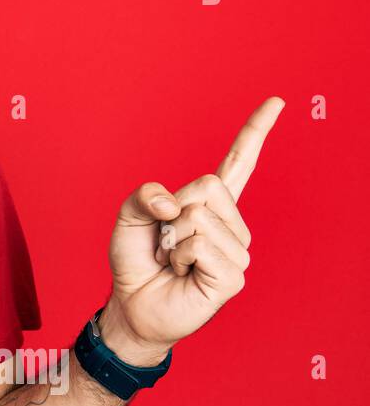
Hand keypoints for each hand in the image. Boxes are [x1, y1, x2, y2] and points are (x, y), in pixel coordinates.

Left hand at [101, 97, 284, 364]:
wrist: (132, 303)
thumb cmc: (136, 260)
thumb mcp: (129, 216)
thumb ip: (144, 194)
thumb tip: (174, 203)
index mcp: (210, 205)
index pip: (238, 163)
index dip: (256, 132)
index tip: (276, 102)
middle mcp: (230, 224)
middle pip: (207, 187)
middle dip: (171, 211)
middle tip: (165, 241)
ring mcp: (236, 251)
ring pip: (199, 218)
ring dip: (172, 240)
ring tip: (172, 260)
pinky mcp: (233, 276)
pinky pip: (201, 247)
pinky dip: (179, 257)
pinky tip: (182, 273)